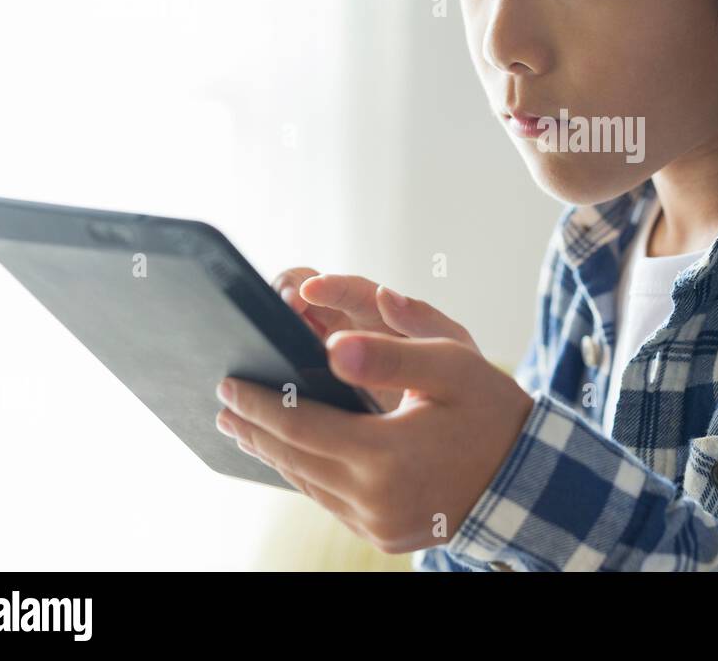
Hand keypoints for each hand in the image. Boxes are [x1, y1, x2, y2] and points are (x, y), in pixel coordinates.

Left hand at [215, 327, 534, 552]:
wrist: (527, 474)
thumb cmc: (490, 410)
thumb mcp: (452, 365)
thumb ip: (391, 352)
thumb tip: (331, 346)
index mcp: (387, 454)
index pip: (302, 425)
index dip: (261, 403)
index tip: (229, 382)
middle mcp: (375, 498)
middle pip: (294, 458)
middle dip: (254, 428)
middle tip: (222, 403)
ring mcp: (377, 523)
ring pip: (307, 482)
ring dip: (273, 452)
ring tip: (244, 428)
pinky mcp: (383, 534)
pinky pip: (328, 500)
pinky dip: (304, 473)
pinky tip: (292, 456)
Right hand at [271, 267, 479, 410]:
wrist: (455, 430)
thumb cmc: (459, 379)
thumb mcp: (450, 349)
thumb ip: (423, 320)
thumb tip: (387, 293)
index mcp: (378, 311)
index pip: (347, 289)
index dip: (326, 286)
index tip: (306, 292)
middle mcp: (345, 328)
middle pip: (302, 302)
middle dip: (284, 302)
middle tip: (276, 315)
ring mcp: (324, 359)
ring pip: (286, 338)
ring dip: (271, 339)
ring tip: (259, 352)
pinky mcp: (314, 391)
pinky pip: (285, 382)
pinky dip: (270, 383)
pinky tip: (258, 398)